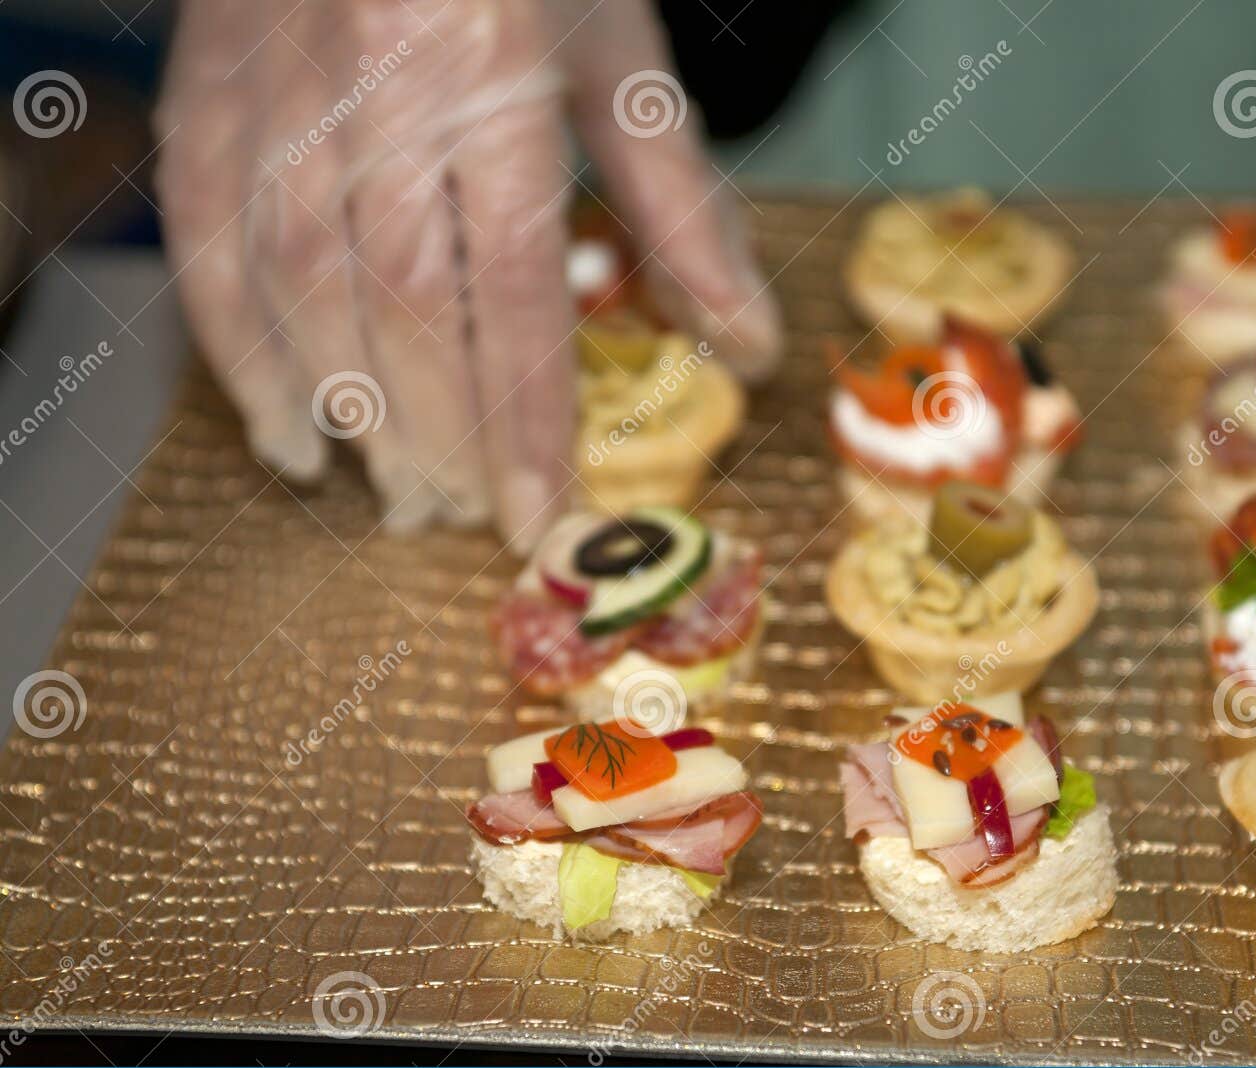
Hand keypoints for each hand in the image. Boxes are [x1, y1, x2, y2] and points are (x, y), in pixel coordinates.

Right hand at [154, 0, 781, 552]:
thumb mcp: (622, 60)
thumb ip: (677, 208)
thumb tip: (745, 343)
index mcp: (492, 78)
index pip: (508, 287)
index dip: (521, 414)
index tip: (533, 511)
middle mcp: (375, 90)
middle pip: (398, 301)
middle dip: (434, 427)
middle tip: (458, 514)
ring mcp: (276, 87)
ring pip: (294, 281)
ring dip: (339, 405)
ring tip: (383, 490)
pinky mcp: (209, 87)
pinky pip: (205, 233)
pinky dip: (235, 342)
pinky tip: (279, 419)